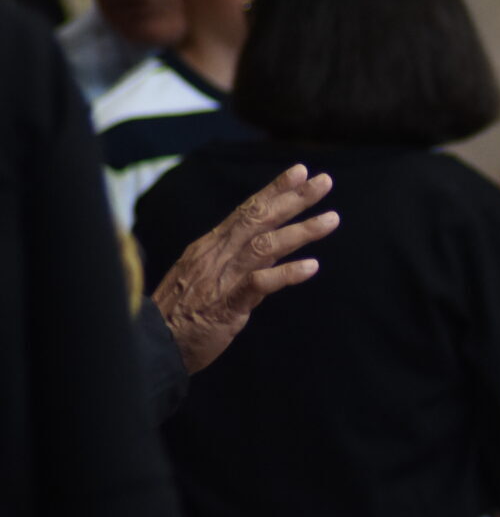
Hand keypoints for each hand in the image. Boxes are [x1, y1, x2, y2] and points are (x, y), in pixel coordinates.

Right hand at [151, 164, 338, 373]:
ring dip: (300, 231)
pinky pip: (258, 284)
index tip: (301, 171)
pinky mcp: (226, 306)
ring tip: (332, 219)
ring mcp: (221, 279)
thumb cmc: (179, 310)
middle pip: (259, 219)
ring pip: (265, 246)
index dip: (274, 190)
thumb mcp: (203, 273)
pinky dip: (286, 273)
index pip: (246, 210)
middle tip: (325, 181)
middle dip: (294, 199)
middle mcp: (217, 256)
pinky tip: (311, 266)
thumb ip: (234, 256)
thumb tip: (268, 240)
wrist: (151, 345)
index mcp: (211, 246)